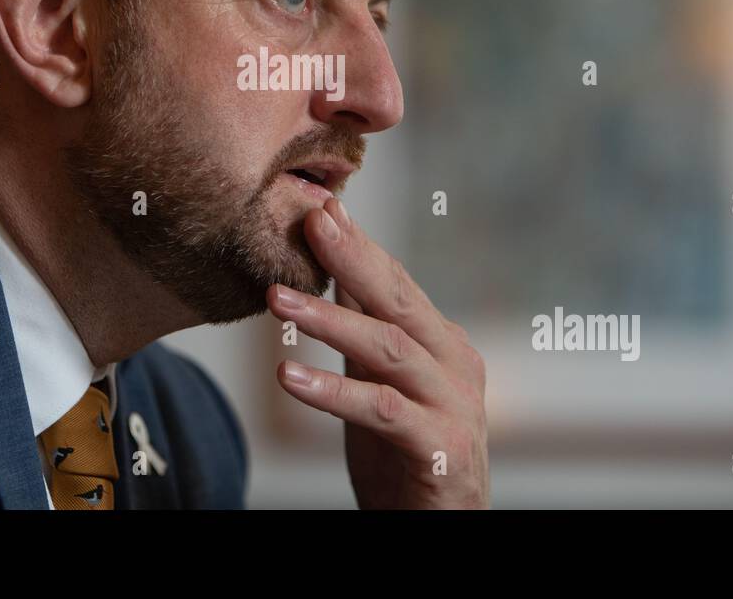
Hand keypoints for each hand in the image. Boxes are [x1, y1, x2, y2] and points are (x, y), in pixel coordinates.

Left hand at [266, 196, 489, 508]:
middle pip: (400, 301)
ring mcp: (455, 406)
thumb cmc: (411, 452)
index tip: (320, 207)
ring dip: (331, 320)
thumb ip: (367, 326)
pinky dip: (334, 392)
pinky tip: (287, 377)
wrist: (442, 526)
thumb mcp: (382, 379)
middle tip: (311, 222)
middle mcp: (456, 365)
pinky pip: (382, 412)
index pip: (397, 283)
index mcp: (443, 343)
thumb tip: (337, 262)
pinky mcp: (442, 448)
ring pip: (389, 350)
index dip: (360, 244)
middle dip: (354, 258)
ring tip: (277, 300)